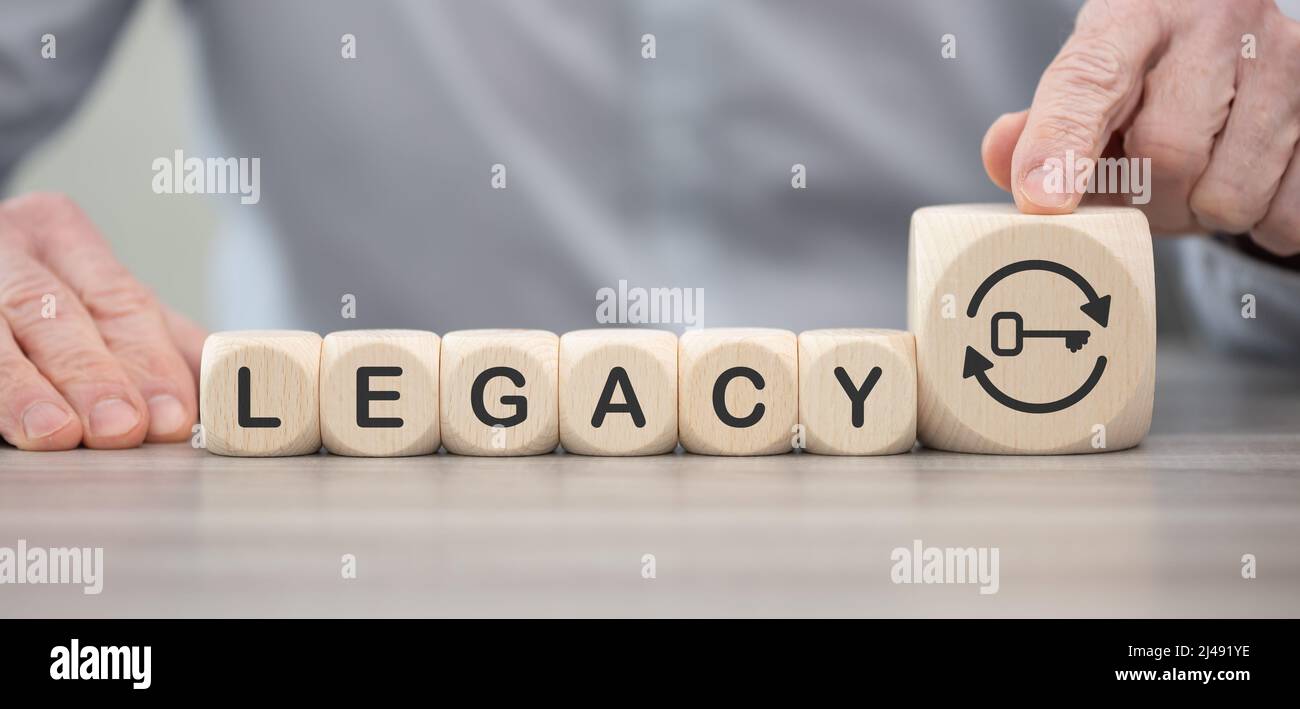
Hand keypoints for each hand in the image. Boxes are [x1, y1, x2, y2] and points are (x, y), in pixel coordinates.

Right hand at [0, 192, 205, 449]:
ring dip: (23, 389)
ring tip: (55, 432)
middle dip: (90, 375)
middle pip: (52, 314)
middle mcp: (3, 249)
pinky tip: (5, 432)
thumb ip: (164, 343)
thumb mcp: (104, 304)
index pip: (117, 300)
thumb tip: (227, 394)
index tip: (172, 415)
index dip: (148, 361)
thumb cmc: (45, 298)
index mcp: (58, 235)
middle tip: (120, 428)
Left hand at [982, 0, 1299, 255]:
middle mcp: (1219, 25)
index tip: (1043, 200)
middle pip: (1165, 155)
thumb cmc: (1149, 78)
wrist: (1237, 43)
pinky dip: (1262, 222)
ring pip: (1228, 195)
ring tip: (1196, 178)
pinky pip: (1287, 215)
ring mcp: (1287, 65)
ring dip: (1202, 214)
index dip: (1062, 144)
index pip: (1089, 80)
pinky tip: (1248, 180)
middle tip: (1141, 191)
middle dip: (1144, 200)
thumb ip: (1043, 126)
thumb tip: (1002, 157)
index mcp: (1136, 15)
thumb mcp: (1090, 84)